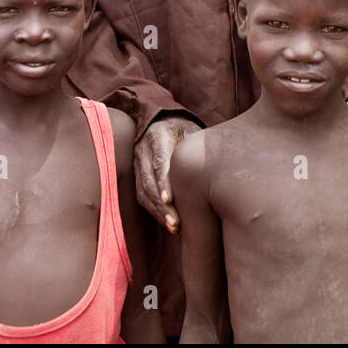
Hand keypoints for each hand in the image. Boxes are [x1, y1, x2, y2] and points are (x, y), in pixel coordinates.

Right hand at [133, 114, 200, 231]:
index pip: (159, 161)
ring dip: (157, 211)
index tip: (169, 199)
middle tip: (176, 222)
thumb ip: (195, 148)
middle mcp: (143, 150)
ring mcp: (138, 163)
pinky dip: (153, 210)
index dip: (163, 182)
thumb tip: (210, 169)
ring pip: (143, 191)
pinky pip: (141, 195)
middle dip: (161, 204)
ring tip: (173, 227)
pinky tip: (166, 221)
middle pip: (149, 181)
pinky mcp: (137, 174)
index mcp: (158, 136)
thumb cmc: (183, 129)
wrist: (161, 121)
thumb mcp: (191, 131)